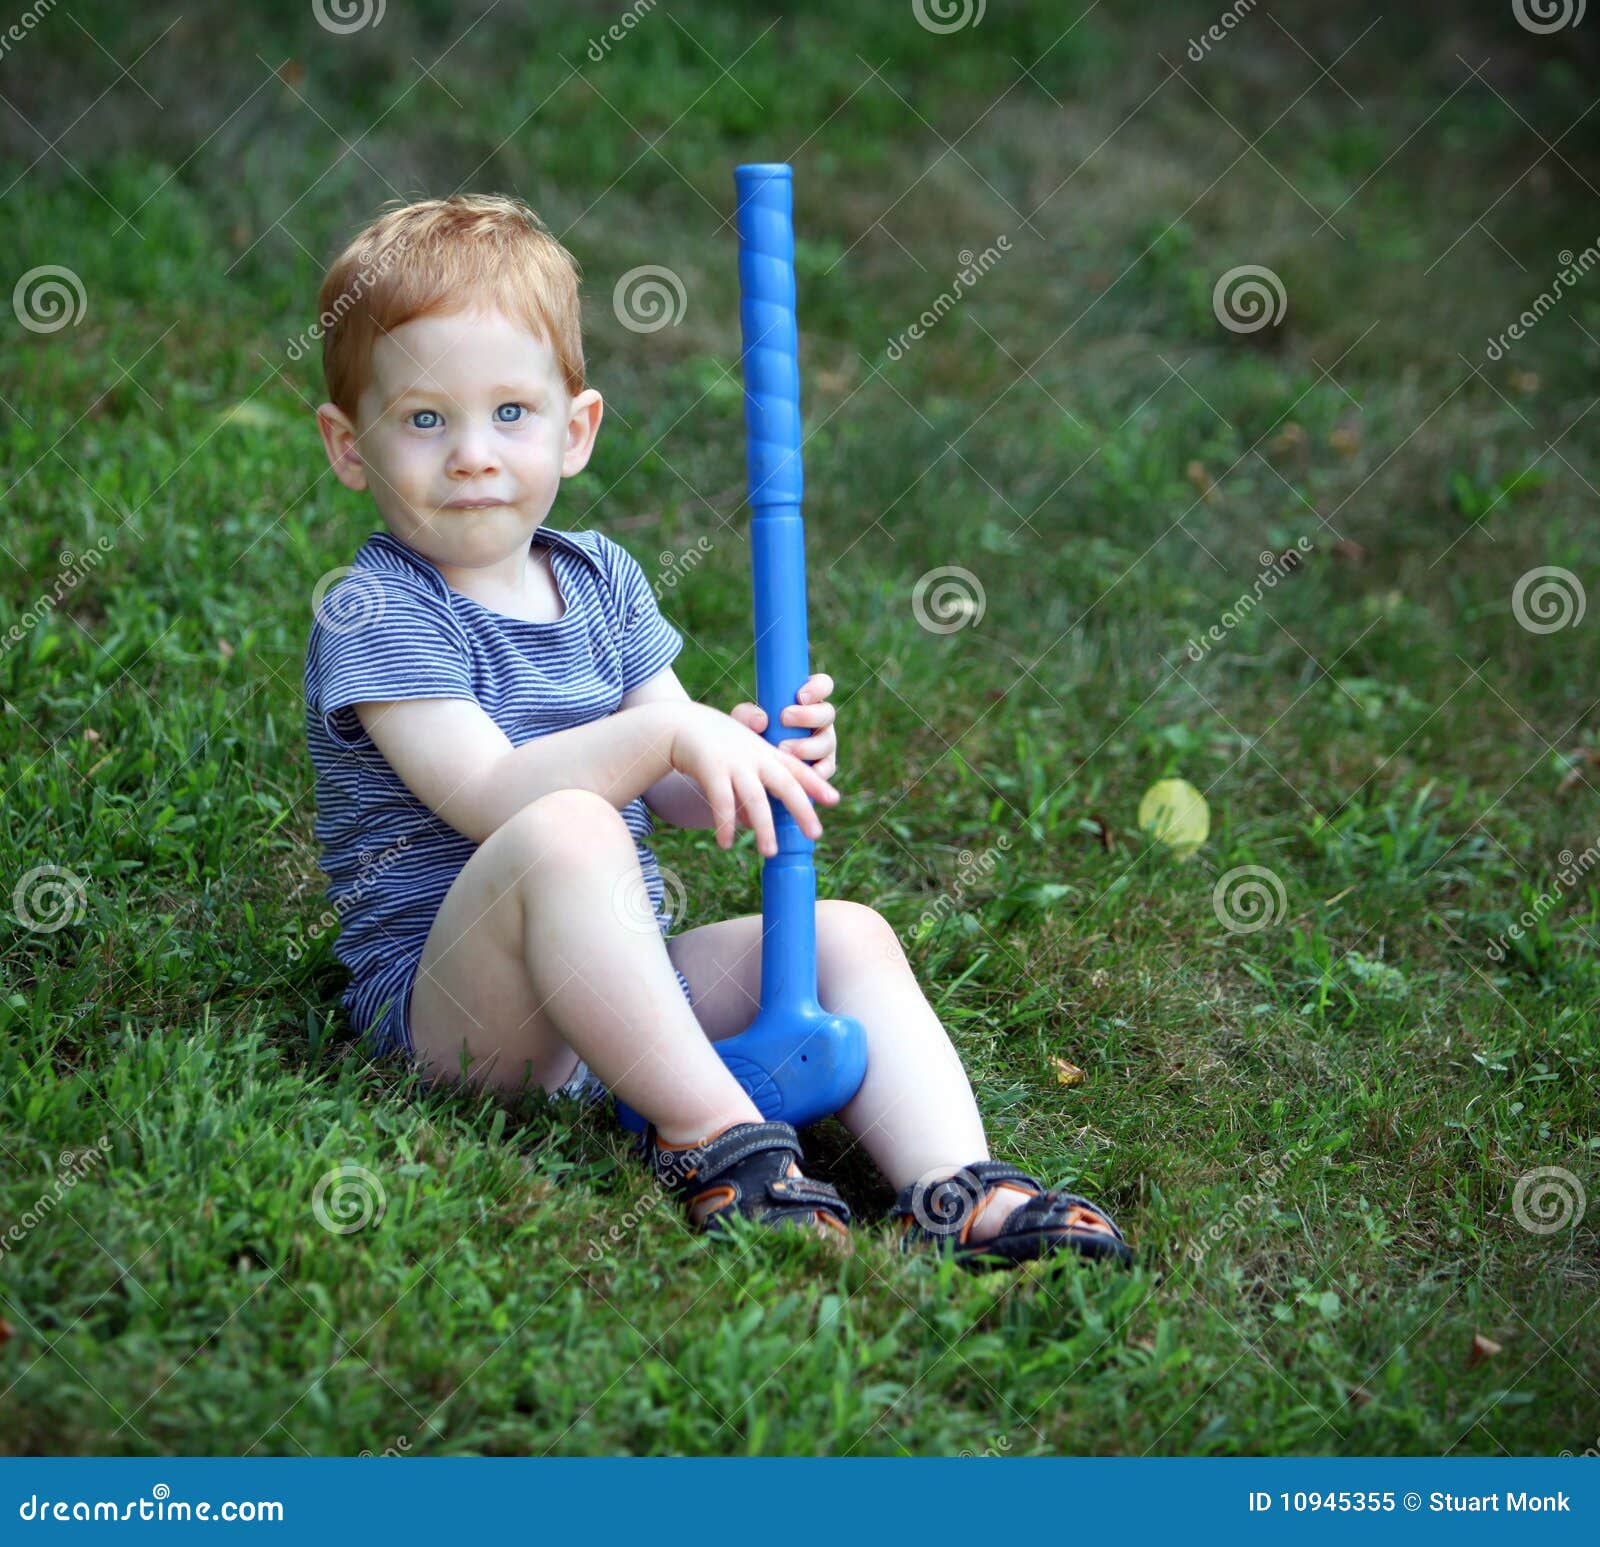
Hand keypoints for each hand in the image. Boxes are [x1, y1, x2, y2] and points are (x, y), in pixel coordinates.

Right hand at [666, 701, 840, 857]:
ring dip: (764, 827)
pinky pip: (721, 801)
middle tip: (815, 834)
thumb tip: (754, 823)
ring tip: (770, 852)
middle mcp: (754, 757)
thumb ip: (751, 791)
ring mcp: (734, 762)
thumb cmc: (713, 747)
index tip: (834, 800)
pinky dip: (725, 823)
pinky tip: (726, 843)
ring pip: (755, 799)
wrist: (679, 725)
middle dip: (802, 809)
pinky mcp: (711, 768)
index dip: (816, 783)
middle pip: (785, 785)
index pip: (796, 768)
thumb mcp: (740, 761)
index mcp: (765, 753)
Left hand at [728, 672, 837, 782]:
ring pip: (828, 741)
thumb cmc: (748, 734)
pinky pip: (827, 768)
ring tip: (784, 748)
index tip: (799, 696)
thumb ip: (746, 715)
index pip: (823, 685)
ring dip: (809, 745)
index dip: (817, 688)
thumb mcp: (742, 722)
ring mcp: (824, 743)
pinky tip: (801, 772)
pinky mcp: (823, 766)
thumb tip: (762, 720)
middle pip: (827, 713)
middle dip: (809, 715)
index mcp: (806, 701)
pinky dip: (816, 771)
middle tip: (784, 718)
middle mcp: (819, 720)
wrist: (748, 766)